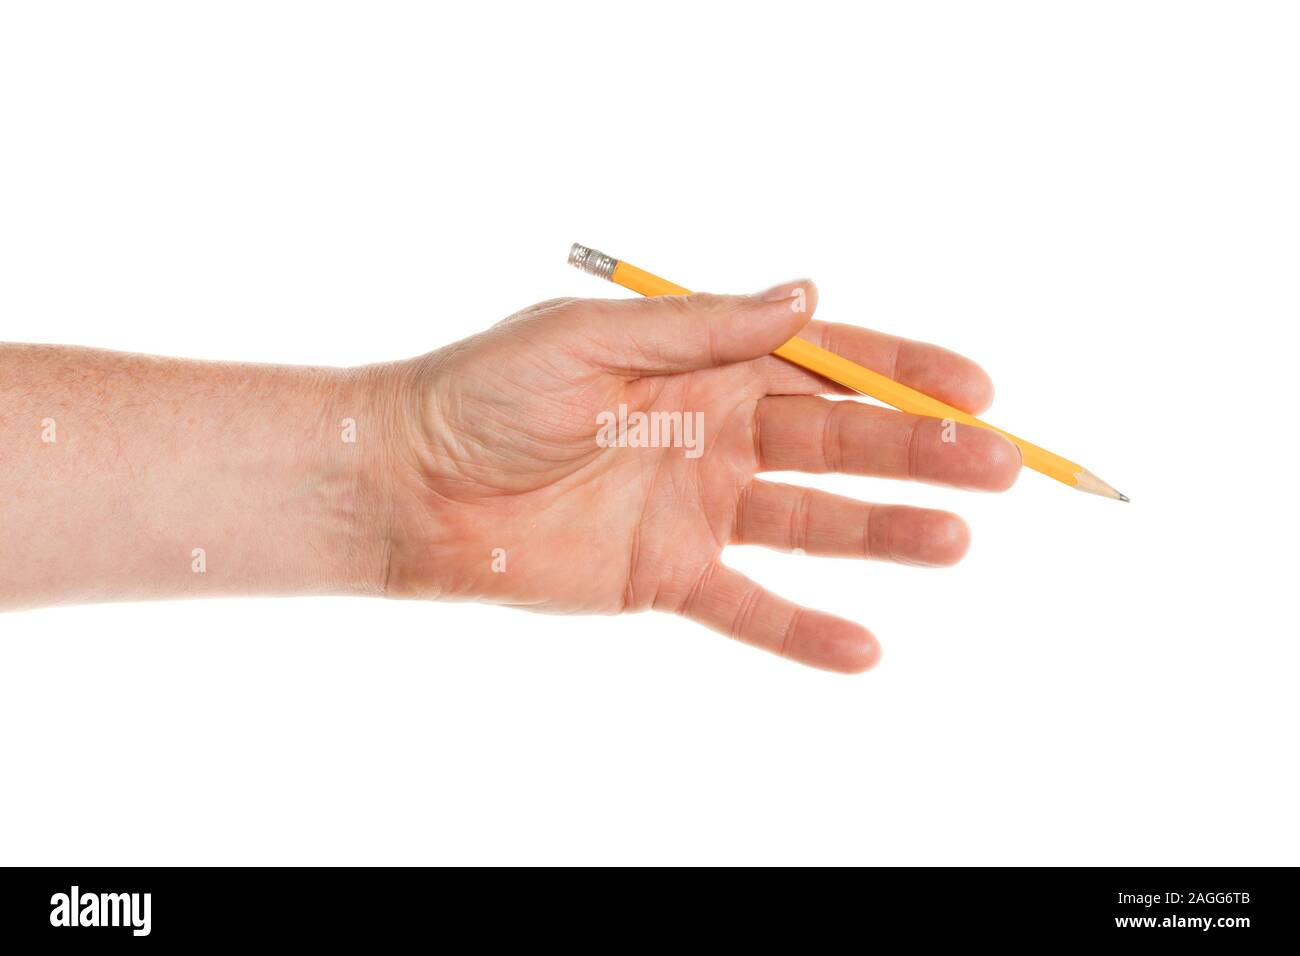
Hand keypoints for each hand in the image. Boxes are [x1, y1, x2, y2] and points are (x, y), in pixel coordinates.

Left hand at [376, 283, 1020, 672]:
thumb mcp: (592, 340)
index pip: (825, 361)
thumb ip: (701, 327)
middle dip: (920, 448)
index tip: (976, 389)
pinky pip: (748, 605)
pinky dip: (802, 629)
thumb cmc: (487, 394)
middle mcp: (716, 432)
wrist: (413, 486)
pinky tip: (865, 647)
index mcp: (705, 363)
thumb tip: (808, 296)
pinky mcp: (667, 575)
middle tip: (1000, 465)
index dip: (904, 371)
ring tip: (955, 540)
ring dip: (884, 530)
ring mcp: (697, 508)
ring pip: (811, 519)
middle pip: (839, 439)